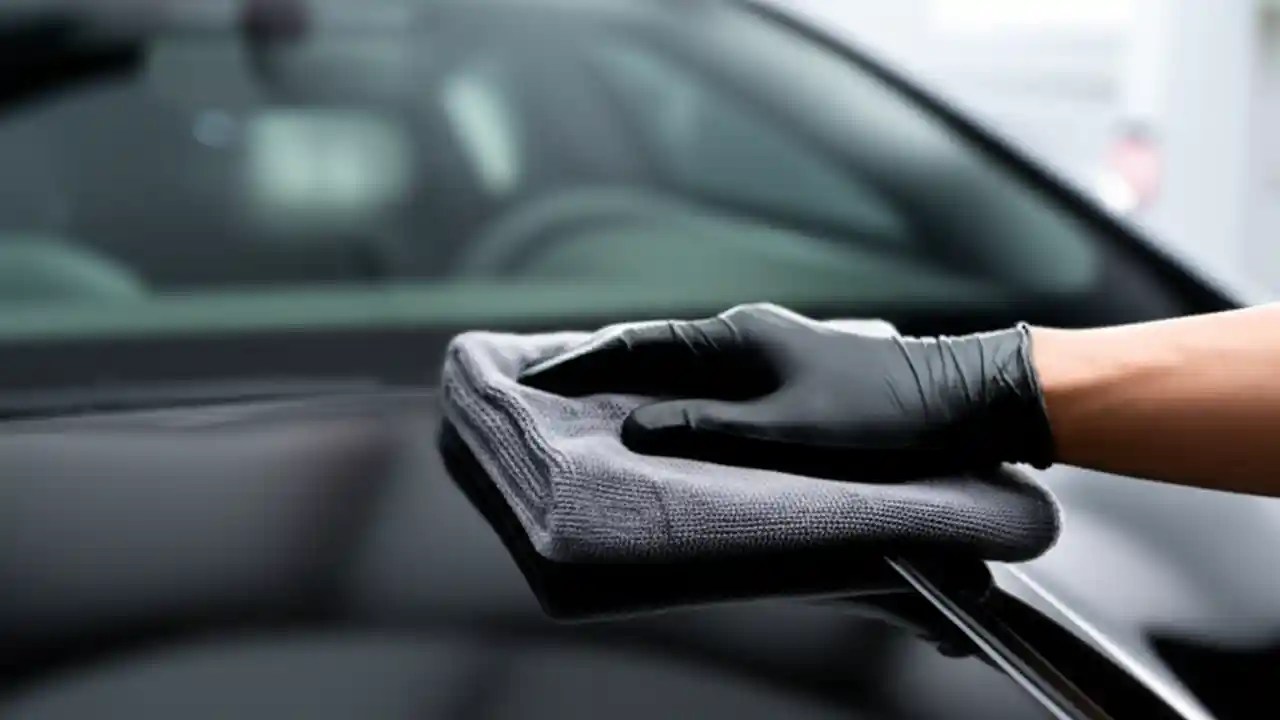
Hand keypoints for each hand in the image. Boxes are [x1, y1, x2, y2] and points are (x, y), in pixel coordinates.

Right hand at [522, 303, 1053, 478]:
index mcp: (737, 337)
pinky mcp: (780, 370)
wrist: (955, 397)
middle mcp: (743, 333)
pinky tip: (659, 413)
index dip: (584, 361)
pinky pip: (706, 376)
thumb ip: (706, 426)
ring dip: (631, 381)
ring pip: (677, 362)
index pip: (640, 345)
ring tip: (585, 404)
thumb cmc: (878, 414)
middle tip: (545, 389)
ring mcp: (763, 348)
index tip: (537, 377)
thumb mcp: (787, 430)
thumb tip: (634, 427)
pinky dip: (669, 391)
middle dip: (596, 367)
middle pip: (651, 348)